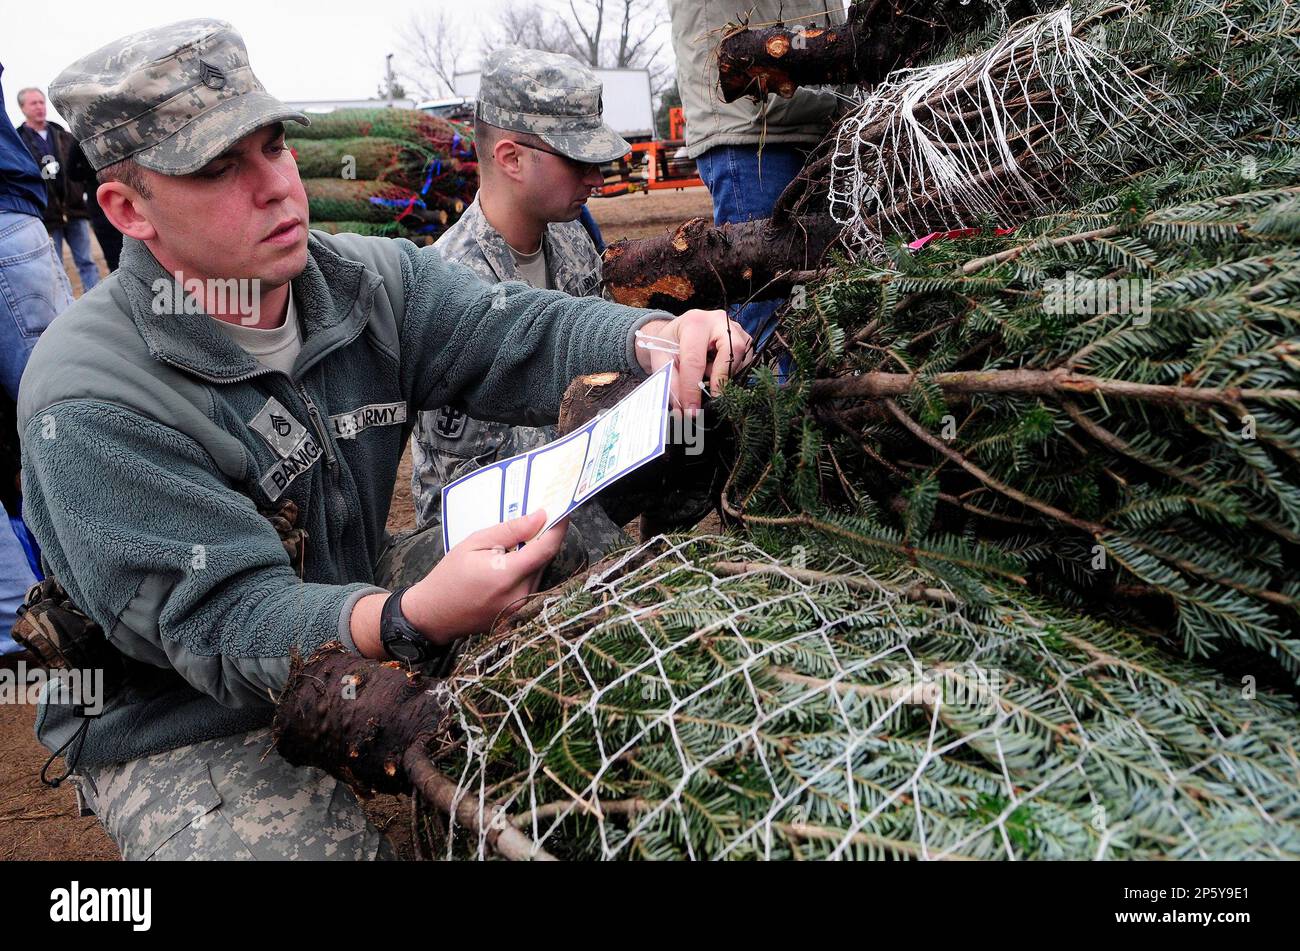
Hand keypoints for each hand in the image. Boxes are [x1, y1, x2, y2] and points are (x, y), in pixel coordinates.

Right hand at [402, 510, 567, 642]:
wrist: (434, 614)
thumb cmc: (449, 576)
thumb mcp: (474, 543)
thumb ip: (509, 530)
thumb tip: (539, 517)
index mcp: (507, 575)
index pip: (546, 548)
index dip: (559, 528)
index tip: (563, 510)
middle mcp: (520, 595)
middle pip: (545, 560)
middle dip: (545, 538)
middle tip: (539, 518)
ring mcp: (521, 608)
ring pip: (541, 572)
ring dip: (535, 555)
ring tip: (519, 541)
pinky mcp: (519, 614)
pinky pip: (532, 585)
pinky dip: (528, 570)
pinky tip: (512, 561)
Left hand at [635, 310, 752, 412]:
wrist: (678, 332)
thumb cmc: (669, 344)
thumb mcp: (661, 359)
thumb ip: (671, 382)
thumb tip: (682, 410)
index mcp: (694, 323)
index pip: (695, 360)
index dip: (693, 389)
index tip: (691, 411)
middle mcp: (719, 321)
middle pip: (732, 350)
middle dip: (722, 378)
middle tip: (713, 399)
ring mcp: (735, 328)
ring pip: (742, 357)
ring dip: (729, 376)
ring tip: (711, 381)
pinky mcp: (745, 338)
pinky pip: (747, 360)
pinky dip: (734, 373)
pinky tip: (719, 375)